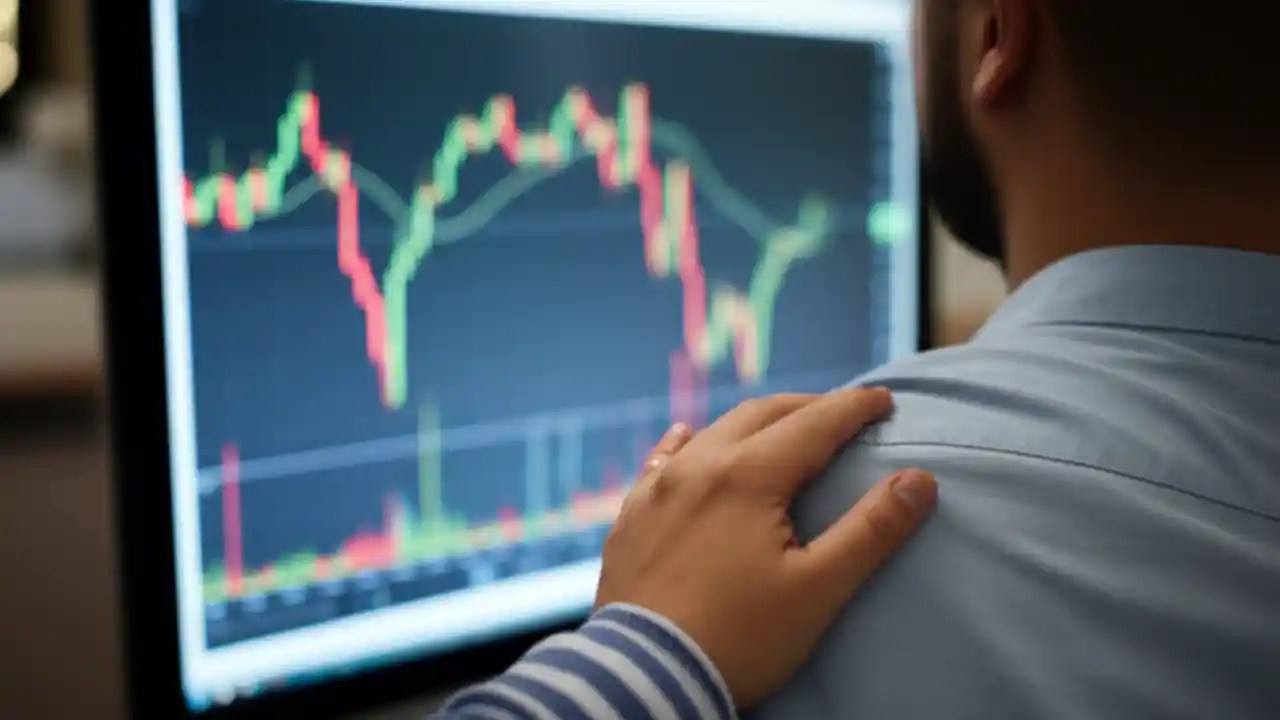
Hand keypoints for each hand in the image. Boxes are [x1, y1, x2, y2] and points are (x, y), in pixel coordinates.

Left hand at [595, 388, 937, 708]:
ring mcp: (657, 489)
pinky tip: (686, 436)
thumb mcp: (818, 589)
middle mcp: (698, 466)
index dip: (854, 408)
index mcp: (747, 476)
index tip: (885, 399)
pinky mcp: (632, 516)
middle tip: (841, 412)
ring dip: (754, 423)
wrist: (645, 677)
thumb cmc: (739, 638)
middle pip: (761, 416)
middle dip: (808, 407)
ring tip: (781, 425)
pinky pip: (662, 461)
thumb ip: (871, 530)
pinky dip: (688, 443)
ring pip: (712, 433)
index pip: (814, 424)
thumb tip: (919, 480)